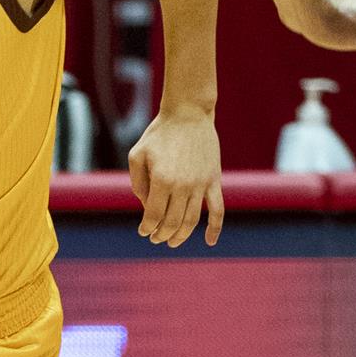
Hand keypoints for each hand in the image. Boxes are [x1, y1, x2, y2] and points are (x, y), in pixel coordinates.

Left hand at [129, 110, 224, 248]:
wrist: (189, 114)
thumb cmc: (160, 134)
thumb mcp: (137, 154)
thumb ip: (138, 183)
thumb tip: (146, 206)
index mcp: (162, 180)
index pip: (154, 215)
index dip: (147, 228)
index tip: (144, 232)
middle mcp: (183, 185)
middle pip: (172, 222)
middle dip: (162, 235)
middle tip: (155, 238)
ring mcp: (201, 184)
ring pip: (192, 221)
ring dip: (181, 236)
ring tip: (172, 241)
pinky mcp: (214, 181)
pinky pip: (217, 210)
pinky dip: (214, 228)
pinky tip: (209, 242)